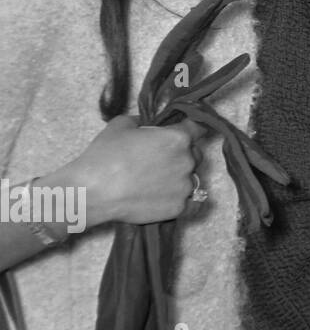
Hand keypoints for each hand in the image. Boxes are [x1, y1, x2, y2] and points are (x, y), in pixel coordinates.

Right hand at [54, 115, 206, 228]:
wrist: (92, 192)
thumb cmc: (105, 155)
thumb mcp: (121, 125)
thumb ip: (142, 121)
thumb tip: (147, 125)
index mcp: (178, 138)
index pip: (197, 128)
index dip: (189, 130)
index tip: (181, 133)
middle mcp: (187, 161)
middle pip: (195, 154)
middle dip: (182, 154)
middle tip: (160, 160)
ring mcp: (184, 186)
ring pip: (191, 178)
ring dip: (179, 177)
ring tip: (155, 182)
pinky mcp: (178, 208)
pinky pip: (189, 202)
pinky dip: (180, 199)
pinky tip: (166, 197)